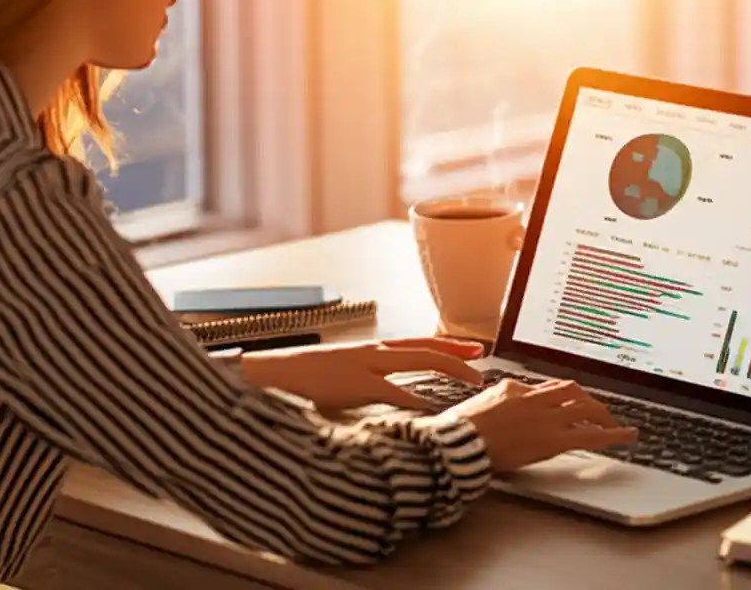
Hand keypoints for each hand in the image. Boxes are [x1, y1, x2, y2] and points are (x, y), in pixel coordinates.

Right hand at [239, 338, 483, 412]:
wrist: (268, 375)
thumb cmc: (298, 381)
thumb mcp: (337, 377)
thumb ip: (361, 382)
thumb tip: (377, 394)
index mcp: (368, 350)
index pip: (416, 343)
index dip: (446, 346)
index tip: (470, 350)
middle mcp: (372, 352)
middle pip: (426, 348)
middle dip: (458, 354)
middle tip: (483, 361)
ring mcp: (365, 365)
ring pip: (419, 361)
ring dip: (449, 370)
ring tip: (473, 381)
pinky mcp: (356, 384)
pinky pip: (395, 390)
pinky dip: (417, 398)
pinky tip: (434, 406)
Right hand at [441, 379, 638, 471]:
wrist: (458, 443)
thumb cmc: (458, 431)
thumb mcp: (475, 408)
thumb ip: (493, 405)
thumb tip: (495, 410)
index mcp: (513, 388)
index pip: (547, 388)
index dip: (563, 397)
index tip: (570, 403)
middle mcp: (534, 398)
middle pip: (571, 391)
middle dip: (588, 400)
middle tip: (599, 411)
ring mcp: (545, 417)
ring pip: (585, 408)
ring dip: (603, 415)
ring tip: (616, 425)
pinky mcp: (553, 439)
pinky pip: (590, 435)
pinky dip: (613, 435)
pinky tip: (627, 436)